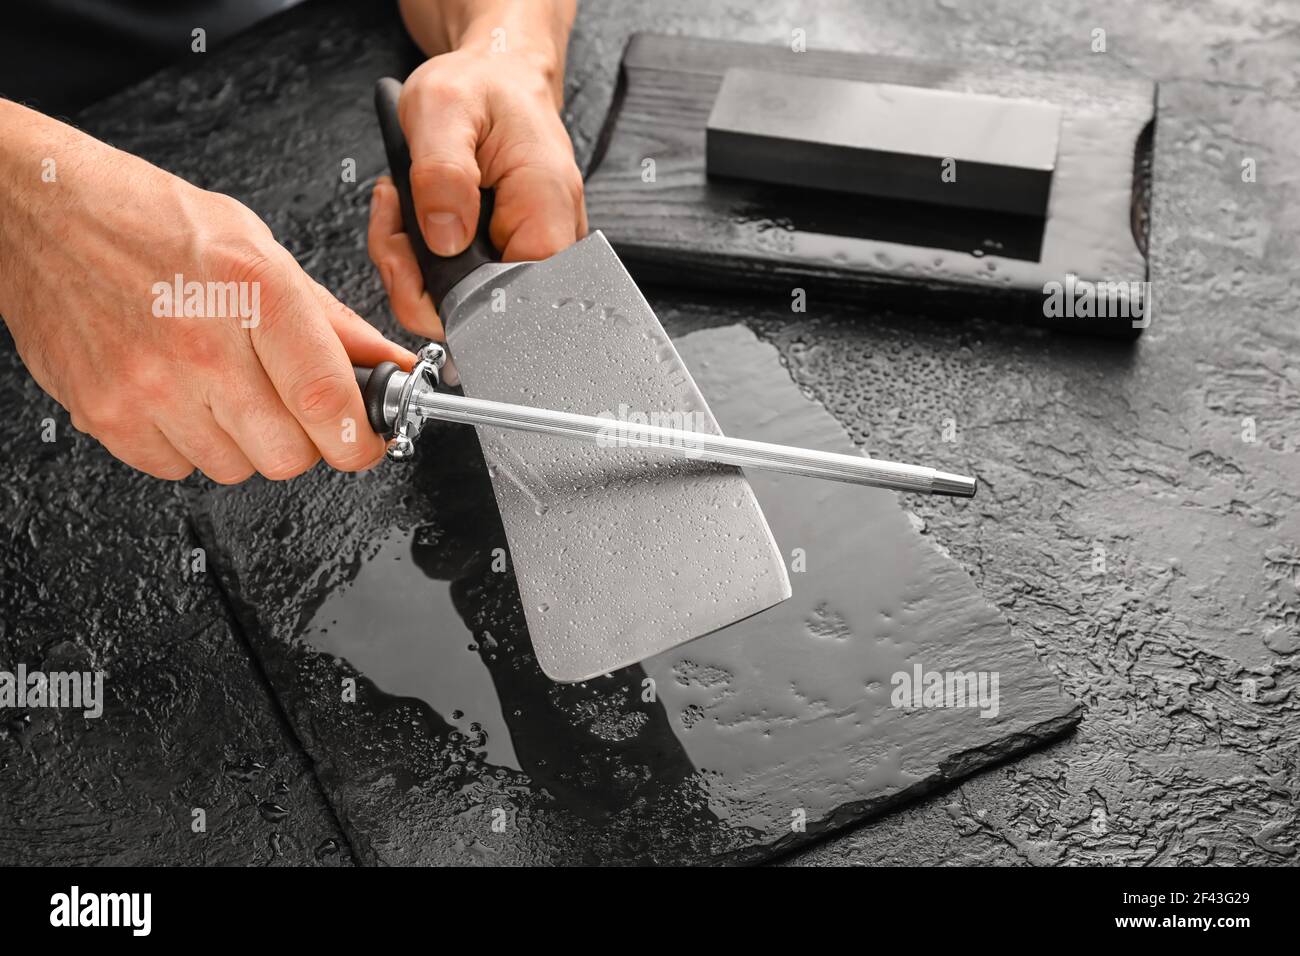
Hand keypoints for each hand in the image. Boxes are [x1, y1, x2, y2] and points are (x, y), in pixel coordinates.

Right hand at [0, 101, 413, 481]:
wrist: (39, 211)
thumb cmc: (150, 219)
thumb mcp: (259, 247)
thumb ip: (330, 319)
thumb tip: (386, 365)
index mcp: (254, 291)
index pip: (329, 402)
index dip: (362, 437)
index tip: (370, 439)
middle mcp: (201, 345)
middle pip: (289, 455)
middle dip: (305, 442)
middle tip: (293, 409)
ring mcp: (148, 387)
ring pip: (237, 468)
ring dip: (244, 442)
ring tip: (222, 386)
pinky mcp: (106, 415)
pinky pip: (177, 470)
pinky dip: (189, 446)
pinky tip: (179, 396)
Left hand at [368, 0, 583, 338]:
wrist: (496, 79)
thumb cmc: (480, 88)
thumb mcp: (443, 109)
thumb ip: (442, 174)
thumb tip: (445, 238)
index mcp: (546, 206)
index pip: (513, 298)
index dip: (453, 293)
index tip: (411, 250)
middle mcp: (549, 241)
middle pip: (483, 310)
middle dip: (419, 278)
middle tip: (396, 218)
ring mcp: (528, 256)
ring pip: (464, 305)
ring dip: (414, 267)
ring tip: (403, 208)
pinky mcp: (506, 260)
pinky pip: (460, 288)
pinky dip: (422, 262)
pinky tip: (414, 219)